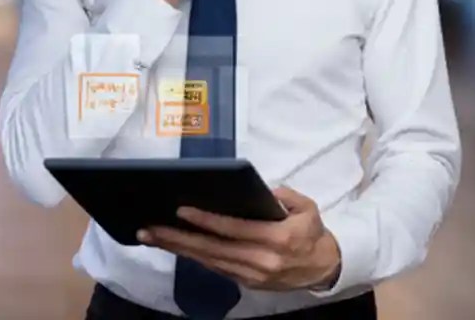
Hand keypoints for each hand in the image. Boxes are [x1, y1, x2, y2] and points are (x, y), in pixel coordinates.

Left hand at [137, 186, 341, 292]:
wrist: (325, 269)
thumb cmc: (312, 233)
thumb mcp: (308, 207)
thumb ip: (284, 196)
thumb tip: (260, 190)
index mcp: (277, 240)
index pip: (234, 229)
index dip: (206, 221)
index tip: (181, 210)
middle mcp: (261, 261)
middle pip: (212, 249)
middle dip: (178, 239)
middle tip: (149, 229)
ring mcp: (252, 276)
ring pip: (208, 261)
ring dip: (178, 249)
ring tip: (152, 236)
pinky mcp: (247, 283)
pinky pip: (214, 268)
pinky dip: (192, 257)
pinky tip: (174, 246)